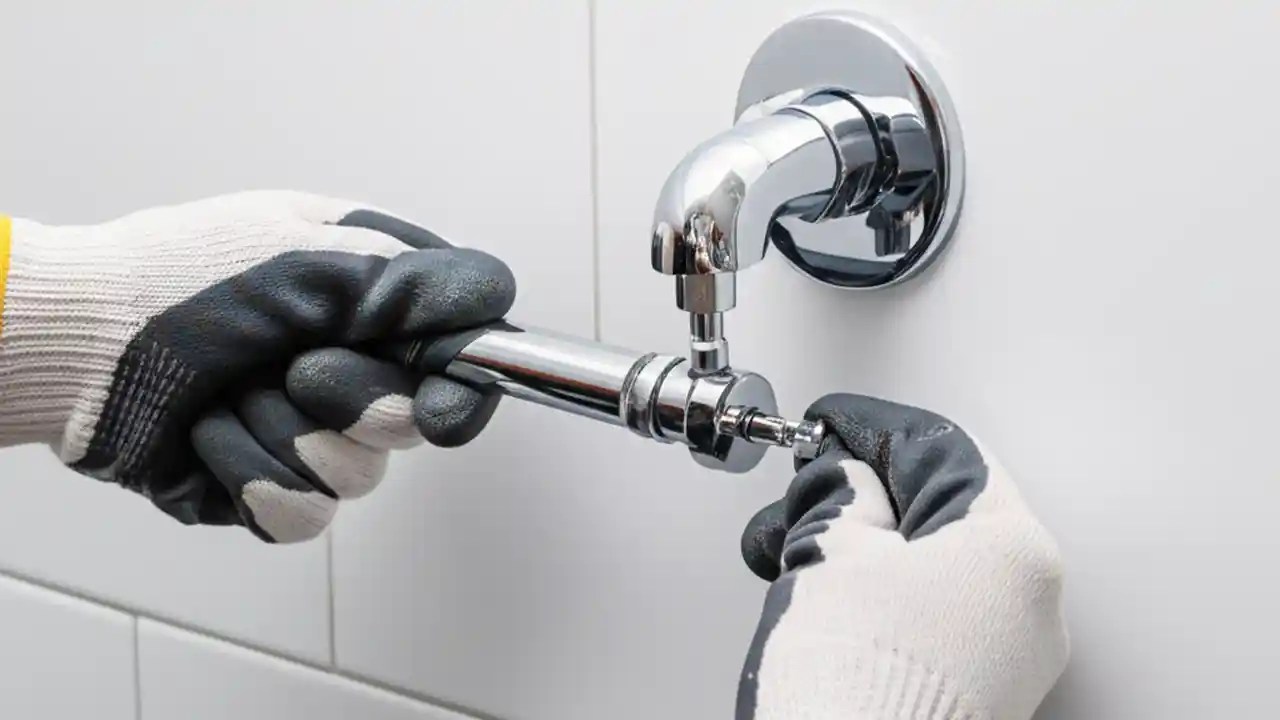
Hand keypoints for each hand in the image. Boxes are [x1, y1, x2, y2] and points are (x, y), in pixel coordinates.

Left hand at [0, 191, 514, 541]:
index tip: (442, 397)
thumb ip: (406, 284)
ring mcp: (315, 430)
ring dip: (286, 433)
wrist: (81, 344)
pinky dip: (252, 473)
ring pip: (361, 473)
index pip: (463, 349)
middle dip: (355, 397)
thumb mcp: (301, 258)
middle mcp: (353, 364)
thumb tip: (494, 295)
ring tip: (232, 393)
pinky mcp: (274, 485)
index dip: (464, 379)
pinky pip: (305, 512)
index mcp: (373, 299)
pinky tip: (212, 437)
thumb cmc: (180, 280)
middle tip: (297, 367)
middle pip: (419, 419)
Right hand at [737, 394, 1067, 719]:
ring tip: (797, 558)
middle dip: (858, 497)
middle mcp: (1031, 605)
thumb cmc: (854, 691)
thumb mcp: (832, 554)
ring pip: (932, 567)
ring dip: (861, 551)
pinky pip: (934, 618)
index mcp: (1012, 550)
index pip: (937, 447)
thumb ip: (840, 494)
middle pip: (939, 508)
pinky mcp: (983, 695)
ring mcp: (1012, 658)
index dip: (867, 429)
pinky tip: (829, 603)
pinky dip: (881, 599)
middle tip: (806, 495)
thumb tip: (842, 478)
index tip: (829, 427)